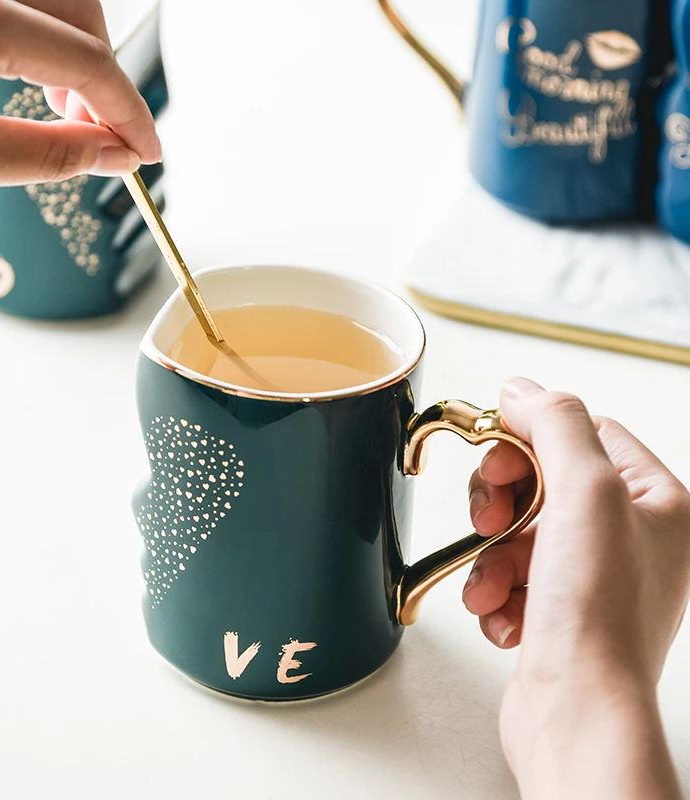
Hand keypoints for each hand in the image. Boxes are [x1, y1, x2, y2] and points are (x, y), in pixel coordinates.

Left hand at [0, 0, 160, 196]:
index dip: (132, 114)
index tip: (147, 151)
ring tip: (67, 112)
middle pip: (82, 12)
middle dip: (106, 78)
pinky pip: (22, 1)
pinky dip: (45, 35)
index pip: (90, 64)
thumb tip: (118, 155)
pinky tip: (34, 78)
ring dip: (79, 53)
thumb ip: (59, 156)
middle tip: (105, 136)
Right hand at [463, 378, 689, 798]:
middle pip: (542, 479)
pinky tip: (503, 613)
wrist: (576, 713)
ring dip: (492, 554)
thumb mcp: (584, 492)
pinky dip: (495, 589)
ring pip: (518, 529)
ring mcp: (594, 576)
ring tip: (496, 584)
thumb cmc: (598, 616)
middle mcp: (631, 537)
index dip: (532, 437)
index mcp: (658, 502)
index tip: (495, 448)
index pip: (585, 433)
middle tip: (490, 517)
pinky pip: (509, 573)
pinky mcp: (558, 609)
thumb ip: (554, 424)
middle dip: (503, 500)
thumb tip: (521, 390)